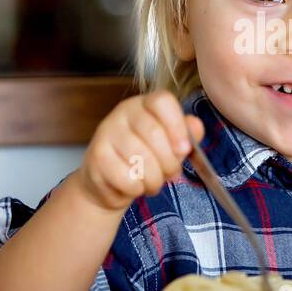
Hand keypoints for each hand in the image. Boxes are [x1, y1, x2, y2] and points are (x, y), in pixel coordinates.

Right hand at [70, 90, 204, 212]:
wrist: (108, 183)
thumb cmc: (144, 160)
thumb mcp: (169, 145)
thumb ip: (186, 134)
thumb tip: (195, 126)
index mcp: (144, 105)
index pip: (162, 101)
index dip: (177, 126)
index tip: (184, 148)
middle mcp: (122, 113)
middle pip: (154, 133)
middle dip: (169, 162)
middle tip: (171, 174)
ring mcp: (106, 133)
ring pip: (140, 159)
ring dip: (154, 180)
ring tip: (152, 182)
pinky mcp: (96, 157)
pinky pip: (127, 178)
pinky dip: (136, 189)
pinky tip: (134, 186)